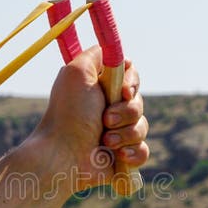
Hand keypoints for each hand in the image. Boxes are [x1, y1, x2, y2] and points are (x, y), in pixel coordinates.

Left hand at [30, 46, 148, 194]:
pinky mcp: (122, 157)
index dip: (131, 83)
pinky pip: (143, 150)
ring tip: (106, 141)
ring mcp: (116, 134)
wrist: (64, 155)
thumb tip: (112, 50)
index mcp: (99, 90)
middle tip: (104, 120)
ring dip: (126, 133)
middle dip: (126, 111)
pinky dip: (134, 152)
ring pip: (142, 126)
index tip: (122, 91)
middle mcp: (108, 109)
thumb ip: (96, 54)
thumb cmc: (69, 114)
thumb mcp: (77, 71)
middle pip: (139, 102)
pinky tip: (118, 155)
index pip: (131, 78)